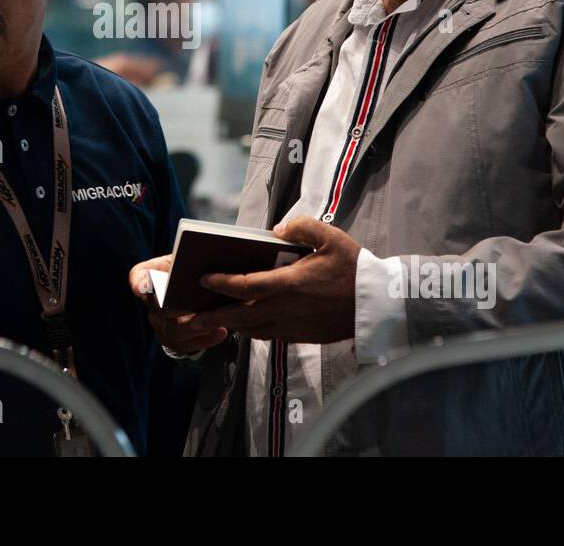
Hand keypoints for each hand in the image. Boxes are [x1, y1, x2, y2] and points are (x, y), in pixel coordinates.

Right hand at [128, 254, 229, 353]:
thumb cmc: (195, 269)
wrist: (203, 288)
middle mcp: (151, 299)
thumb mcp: (193, 259)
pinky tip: (221, 331)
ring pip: (172, 331)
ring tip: (218, 321)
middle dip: (177, 310)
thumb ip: (193, 258)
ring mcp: (159, 321)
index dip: (139, 281)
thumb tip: (203, 258)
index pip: (139, 274)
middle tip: (195, 308)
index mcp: (154, 272)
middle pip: (159, 308)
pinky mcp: (171, 338)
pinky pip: (183, 345)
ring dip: (197, 328)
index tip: (141, 287)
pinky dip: (203, 340)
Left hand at [190, 216, 360, 342]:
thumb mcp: (330, 237)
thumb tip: (277, 229)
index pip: (245, 286)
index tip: (203, 279)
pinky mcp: (299, 336)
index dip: (221, 283)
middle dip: (210, 317)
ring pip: (250, 329)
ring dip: (229, 325)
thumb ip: (301, 227)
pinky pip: (266, 335)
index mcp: (289, 283)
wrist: (377, 304)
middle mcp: (284, 308)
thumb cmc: (353, 268)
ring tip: (209, 320)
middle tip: (186, 319)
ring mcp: (291, 326)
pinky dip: (250, 330)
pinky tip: (243, 323)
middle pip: (239, 316)